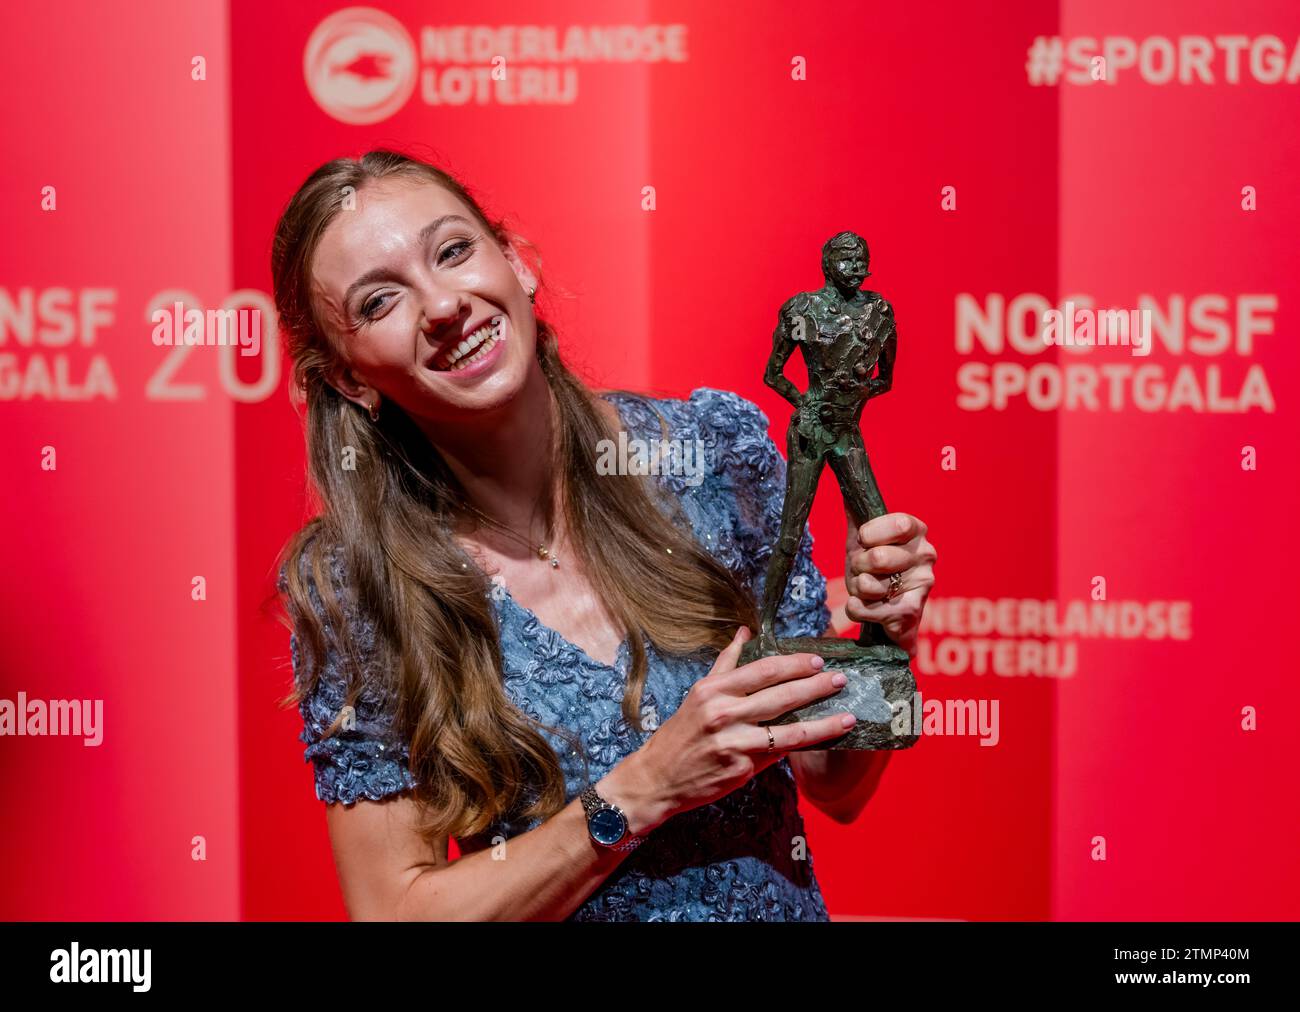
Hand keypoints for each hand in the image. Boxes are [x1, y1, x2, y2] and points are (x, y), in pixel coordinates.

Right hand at [607, 627, 855, 834]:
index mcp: (713, 690)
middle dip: (815, 686)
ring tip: (848, 715)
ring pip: (789, 730)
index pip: (762, 670)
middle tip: (840, 679)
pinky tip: (823, 741)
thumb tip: (745, 632)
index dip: (793, 664)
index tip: (816, 660)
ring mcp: (734, 742)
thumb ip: (726, 664)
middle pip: (780, 696)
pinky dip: (802, 747)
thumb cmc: (681, 733)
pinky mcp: (741, 768)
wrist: (658, 778)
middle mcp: (723, 713)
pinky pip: (779, 754)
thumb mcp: (699, 694)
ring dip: (823, 723)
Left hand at [845, 512, 935, 654]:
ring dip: (857, 587)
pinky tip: (865, 606)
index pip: (899, 523)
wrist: (888, 612)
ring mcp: (923, 584)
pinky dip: (855, 608)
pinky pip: (863, 608)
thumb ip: (856, 515)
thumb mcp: (863, 540)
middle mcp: (926, 555)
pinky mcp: (911, 612)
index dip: (872, 532)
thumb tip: (848, 489)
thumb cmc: (877, 569)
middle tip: (864, 569)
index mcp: (917, 531)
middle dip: (859, 565)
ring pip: (868, 585)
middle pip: (878, 557)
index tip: (863, 539)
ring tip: (868, 588)